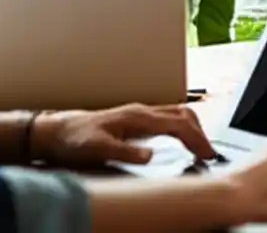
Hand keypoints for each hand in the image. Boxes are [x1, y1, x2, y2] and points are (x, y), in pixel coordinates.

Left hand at [30, 104, 215, 167]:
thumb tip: (151, 155)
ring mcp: (140, 113)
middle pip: (184, 114)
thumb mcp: (98, 149)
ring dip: (193, 128)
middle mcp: (143, 111)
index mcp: (138, 117)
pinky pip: (168, 117)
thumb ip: (125, 152)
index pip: (179, 123)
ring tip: (200, 148)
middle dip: (201, 133)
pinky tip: (181, 140)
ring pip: (178, 113)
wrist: (57, 131)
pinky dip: (183, 127)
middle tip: (209, 154)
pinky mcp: (136, 118)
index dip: (197, 139)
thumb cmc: (75, 140)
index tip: (207, 155)